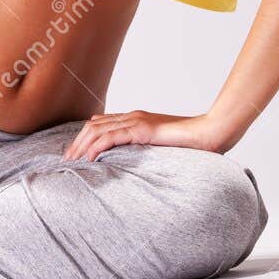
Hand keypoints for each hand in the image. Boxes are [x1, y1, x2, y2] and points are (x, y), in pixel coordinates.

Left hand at [63, 109, 236, 161]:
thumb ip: (148, 149)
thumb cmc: (193, 142)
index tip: (75, 153)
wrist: (211, 132)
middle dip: (77, 142)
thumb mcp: (164, 146)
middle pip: (94, 125)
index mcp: (137, 118)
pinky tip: (88, 158)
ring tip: (72, 161)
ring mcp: (137, 121)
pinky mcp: (143, 130)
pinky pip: (111, 137)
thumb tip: (136, 162)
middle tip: (67, 160)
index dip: (85, 137)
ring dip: (81, 145)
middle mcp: (133, 116)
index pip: (101, 123)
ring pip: (97, 130)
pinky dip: (96, 147)